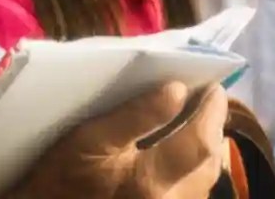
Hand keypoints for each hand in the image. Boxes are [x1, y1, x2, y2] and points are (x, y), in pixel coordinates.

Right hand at [10, 82, 227, 197]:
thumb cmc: (60, 177)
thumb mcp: (88, 139)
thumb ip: (134, 115)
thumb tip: (178, 90)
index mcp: (150, 181)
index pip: (201, 142)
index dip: (213, 111)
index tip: (213, 86)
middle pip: (210, 163)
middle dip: (212, 129)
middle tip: (204, 102)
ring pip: (204, 181)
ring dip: (203, 151)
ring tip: (192, 125)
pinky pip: (190, 194)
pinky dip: (191, 171)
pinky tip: (176, 157)